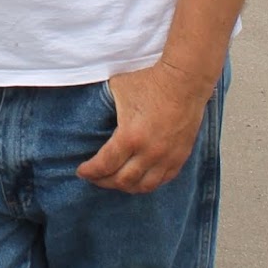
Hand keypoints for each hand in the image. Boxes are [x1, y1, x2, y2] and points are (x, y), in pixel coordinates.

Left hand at [76, 62, 212, 194]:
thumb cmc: (150, 82)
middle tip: (94, 177)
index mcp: (130, 137)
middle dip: (103, 181)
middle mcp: (149, 152)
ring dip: (125, 187)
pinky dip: (147, 183)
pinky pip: (163, 180)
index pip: (104, 165)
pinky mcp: (181, 156)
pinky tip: (138, 179)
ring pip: (143, 186)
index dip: (90, 171)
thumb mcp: (117, 91)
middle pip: (122, 180)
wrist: (185, 80)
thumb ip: (104, 108)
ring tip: (114, 181)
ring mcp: (167, 157)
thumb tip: (90, 115)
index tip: (82, 171)